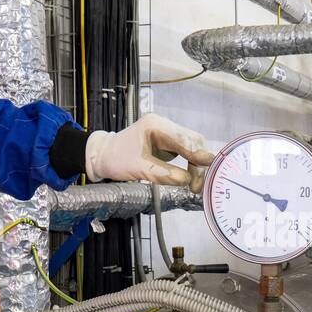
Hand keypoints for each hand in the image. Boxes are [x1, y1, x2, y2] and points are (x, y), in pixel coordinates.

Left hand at [85, 114, 214, 191]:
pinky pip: (187, 151)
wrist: (103, 156)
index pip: (183, 138)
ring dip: (197, 165)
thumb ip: (163, 174)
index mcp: (156, 126)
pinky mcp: (169, 143)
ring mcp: (168, 133)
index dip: (197, 153)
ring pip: (193, 146)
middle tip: (198, 185)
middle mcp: (165, 126)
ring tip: (195, 185)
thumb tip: (186, 181)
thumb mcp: (138, 168)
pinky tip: (191, 178)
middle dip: (199, 162)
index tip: (208, 166)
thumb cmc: (115, 159)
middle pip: (193, 141)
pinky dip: (191, 164)